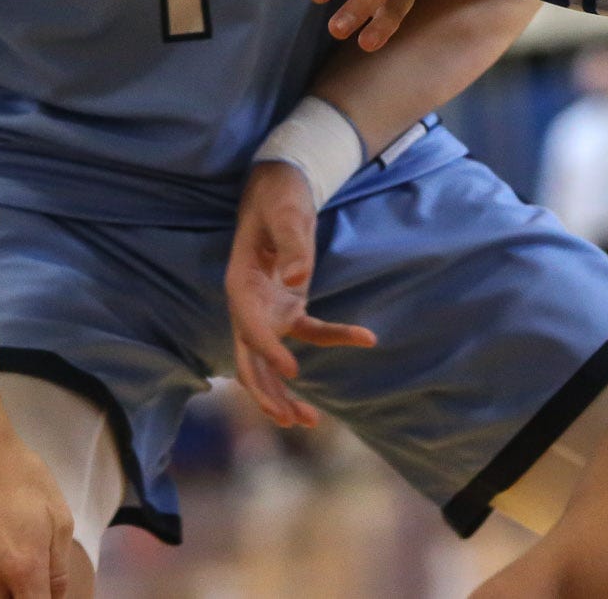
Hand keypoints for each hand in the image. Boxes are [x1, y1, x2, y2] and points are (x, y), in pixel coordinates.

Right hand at [225, 161, 376, 428]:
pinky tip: (366, 338)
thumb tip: (298, 279)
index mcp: (240, 282)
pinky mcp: (289, 308)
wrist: (281, 185)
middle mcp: (249, 302)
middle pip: (248, 358)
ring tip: (309, 421)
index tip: (292, 372)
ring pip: (271, 360)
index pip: (248, 325)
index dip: (267, 351)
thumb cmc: (281, 197)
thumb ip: (294, 244)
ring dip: (285, 392)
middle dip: (265, 393)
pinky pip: (311, 332)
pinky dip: (334, 338)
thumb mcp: (289, 213)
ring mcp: (268, 309)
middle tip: (289, 420)